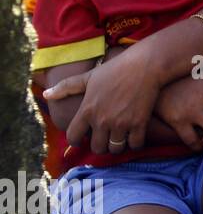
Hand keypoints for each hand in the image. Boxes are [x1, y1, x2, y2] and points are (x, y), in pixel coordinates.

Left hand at [46, 47, 162, 154]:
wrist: (145, 65)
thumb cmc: (115, 69)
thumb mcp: (89, 76)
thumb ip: (66, 87)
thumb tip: (45, 94)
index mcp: (87, 110)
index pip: (73, 137)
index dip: (76, 140)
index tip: (83, 138)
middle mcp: (102, 120)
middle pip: (97, 148)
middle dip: (100, 145)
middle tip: (105, 139)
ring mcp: (121, 123)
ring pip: (116, 148)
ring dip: (117, 145)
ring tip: (120, 139)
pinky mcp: (139, 123)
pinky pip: (135, 145)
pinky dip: (135, 143)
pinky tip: (135, 136)